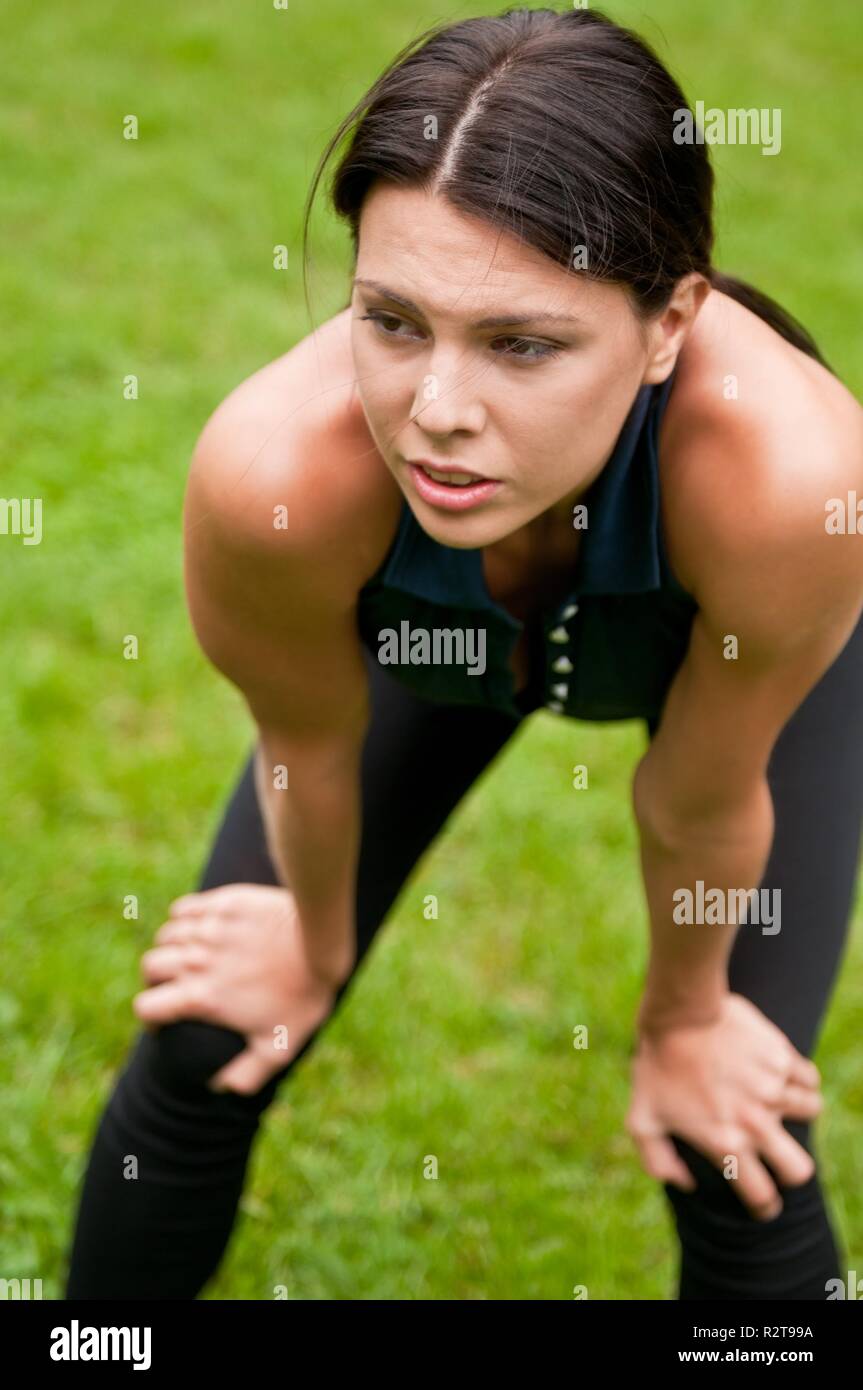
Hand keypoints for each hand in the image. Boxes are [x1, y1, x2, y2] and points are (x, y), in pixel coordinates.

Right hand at [133, 884, 344, 1094]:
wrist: (321, 941)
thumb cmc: (302, 995)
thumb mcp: (278, 1047)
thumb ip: (246, 1074)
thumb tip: (218, 1086)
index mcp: (202, 996)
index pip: (147, 1007)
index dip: (151, 1017)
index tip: (164, 1020)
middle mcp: (196, 960)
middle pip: (150, 967)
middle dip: (157, 979)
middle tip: (176, 984)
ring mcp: (208, 928)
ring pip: (166, 936)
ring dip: (171, 947)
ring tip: (189, 955)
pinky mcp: (223, 903)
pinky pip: (184, 909)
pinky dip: (183, 918)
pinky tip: (199, 926)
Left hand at [625, 992, 822, 1220]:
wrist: (677, 1014)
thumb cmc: (656, 1067)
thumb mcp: (641, 1119)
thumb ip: (658, 1161)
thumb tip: (684, 1182)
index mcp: (725, 1143)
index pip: (761, 1196)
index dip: (763, 1205)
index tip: (761, 1199)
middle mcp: (756, 1122)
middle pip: (799, 1170)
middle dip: (790, 1170)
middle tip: (776, 1156)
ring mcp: (773, 1089)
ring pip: (811, 1115)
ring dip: (797, 1111)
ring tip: (776, 1102)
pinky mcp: (782, 1058)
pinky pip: (809, 1078)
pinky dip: (801, 1079)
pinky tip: (782, 1076)